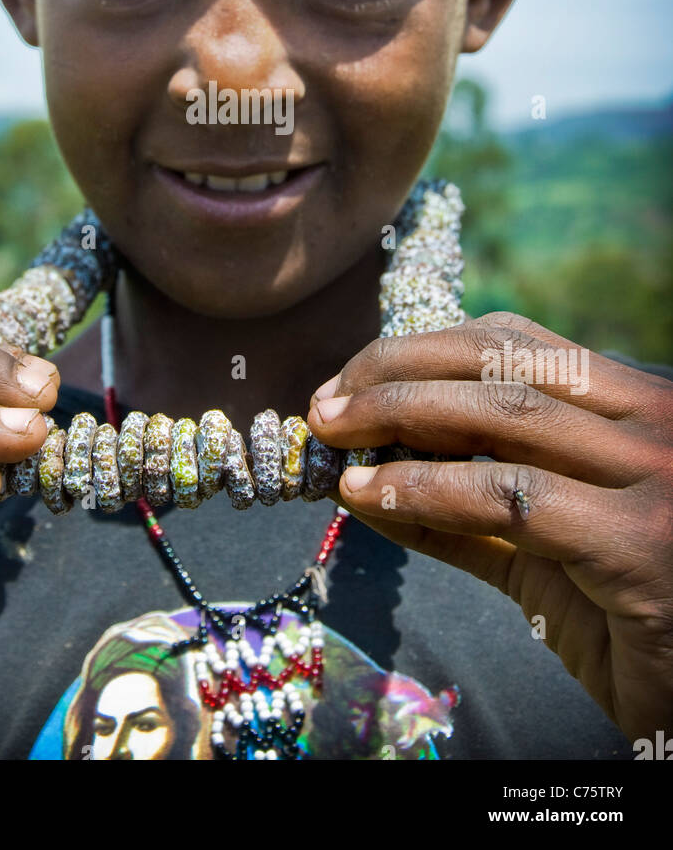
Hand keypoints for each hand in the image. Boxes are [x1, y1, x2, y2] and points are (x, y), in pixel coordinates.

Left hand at [306, 311, 672, 743]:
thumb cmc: (625, 622)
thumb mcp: (541, 549)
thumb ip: (462, 510)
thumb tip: (359, 476)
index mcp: (639, 405)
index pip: (516, 342)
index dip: (421, 351)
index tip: (350, 379)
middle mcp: (659, 422)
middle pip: (503, 362)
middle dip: (398, 372)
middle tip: (325, 406)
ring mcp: (659, 476)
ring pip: (505, 414)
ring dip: (399, 417)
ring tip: (333, 440)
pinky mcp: (644, 543)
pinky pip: (512, 498)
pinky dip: (427, 488)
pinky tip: (369, 494)